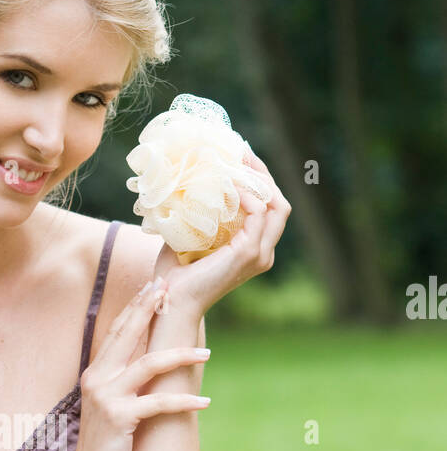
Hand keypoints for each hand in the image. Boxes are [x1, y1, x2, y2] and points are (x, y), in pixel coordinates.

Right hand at [64, 279, 210, 450]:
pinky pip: (159, 403)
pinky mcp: (120, 419)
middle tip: (172, 289)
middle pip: (128, 335)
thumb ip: (125, 382)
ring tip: (207, 353)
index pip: (117, 331)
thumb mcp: (113, 406)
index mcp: (96, 373)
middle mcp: (98, 379)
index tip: (155, 284)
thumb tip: (150, 362)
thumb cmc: (105, 445)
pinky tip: (205, 402)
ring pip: (149, 364)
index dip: (136, 306)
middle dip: (151, 309)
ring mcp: (107, 398)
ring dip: (181, 355)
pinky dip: (185, 401)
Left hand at [146, 151, 291, 319]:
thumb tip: (189, 185)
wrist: (170, 300)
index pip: (269, 206)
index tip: (239, 156)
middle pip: (279, 202)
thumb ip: (198, 215)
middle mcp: (263, 253)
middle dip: (262, 174)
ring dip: (257, 180)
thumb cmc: (176, 274)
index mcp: (254, 249)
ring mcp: (259, 255)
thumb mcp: (191, 236)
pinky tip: (230, 184)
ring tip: (235, 163)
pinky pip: (259, 215)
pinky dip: (248, 196)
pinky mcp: (248, 254)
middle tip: (240, 151)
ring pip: (277, 206)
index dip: (259, 180)